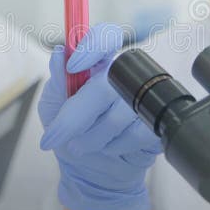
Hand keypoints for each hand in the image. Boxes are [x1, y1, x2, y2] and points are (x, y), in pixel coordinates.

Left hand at [38, 23, 161, 209]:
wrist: (92, 173)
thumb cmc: (72, 133)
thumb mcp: (52, 107)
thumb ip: (57, 81)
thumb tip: (58, 55)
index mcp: (99, 63)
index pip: (106, 36)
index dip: (93, 45)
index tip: (72, 67)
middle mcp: (124, 75)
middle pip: (108, 83)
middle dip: (78, 115)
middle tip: (59, 135)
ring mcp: (144, 98)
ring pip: (121, 112)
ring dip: (93, 136)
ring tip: (82, 145)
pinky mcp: (157, 122)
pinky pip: (139, 132)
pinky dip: (116, 146)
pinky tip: (109, 148)